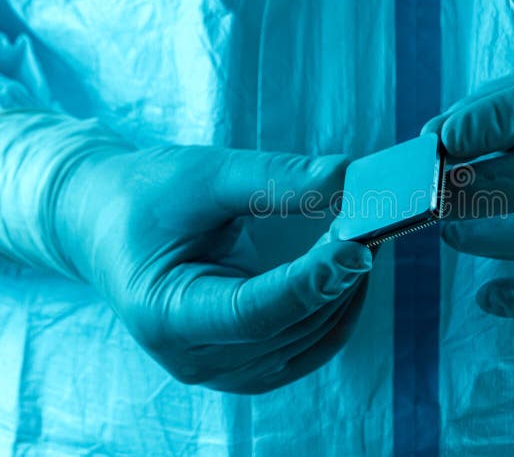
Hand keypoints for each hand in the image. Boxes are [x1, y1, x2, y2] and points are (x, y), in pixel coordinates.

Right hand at [55, 145, 371, 392]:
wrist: (108, 224)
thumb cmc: (144, 197)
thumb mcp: (202, 175)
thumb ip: (274, 179)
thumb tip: (347, 178)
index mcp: (164, 314)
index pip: (254, 312)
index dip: (311, 281)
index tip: (357, 243)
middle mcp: (194, 357)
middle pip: (290, 327)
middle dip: (339, 275)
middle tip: (373, 222)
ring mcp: (223, 369)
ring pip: (310, 339)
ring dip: (346, 288)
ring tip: (365, 234)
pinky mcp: (247, 363)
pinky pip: (310, 345)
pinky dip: (337, 306)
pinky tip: (348, 266)